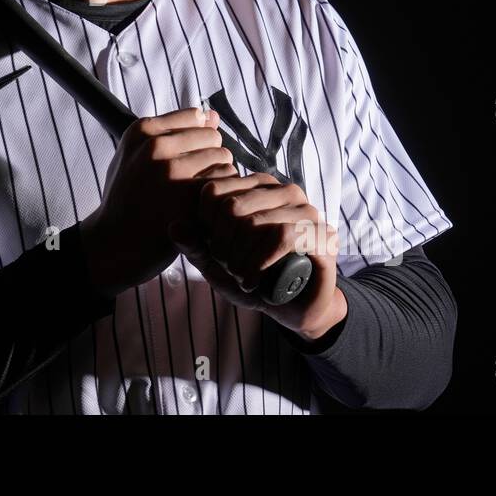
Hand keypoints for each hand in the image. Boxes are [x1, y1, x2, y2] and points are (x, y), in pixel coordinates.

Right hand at [81, 106, 236, 297]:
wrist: (115, 244)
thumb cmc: (127, 198)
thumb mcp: (135, 156)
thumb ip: (172, 132)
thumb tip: (212, 114)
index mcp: (142, 131)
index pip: (196, 117)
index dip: (197, 139)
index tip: (185, 159)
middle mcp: (156, 146)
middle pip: (213, 136)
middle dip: (210, 156)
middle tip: (195, 180)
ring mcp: (172, 171)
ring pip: (223, 158)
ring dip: (219, 175)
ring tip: (200, 193)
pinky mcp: (189, 196)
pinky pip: (225, 181)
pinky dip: (221, 194)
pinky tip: (206, 205)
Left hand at [168, 172, 345, 340]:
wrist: (295, 308)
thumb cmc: (254, 278)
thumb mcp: (216, 264)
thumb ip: (195, 245)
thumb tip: (173, 226)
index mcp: (256, 187)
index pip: (214, 191)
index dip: (205, 226)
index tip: (213, 251)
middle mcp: (282, 191)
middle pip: (232, 206)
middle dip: (222, 246)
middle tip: (229, 268)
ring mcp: (305, 210)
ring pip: (255, 222)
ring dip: (240, 259)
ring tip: (241, 277)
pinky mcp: (322, 233)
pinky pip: (282, 235)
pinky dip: (260, 262)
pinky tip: (254, 282)